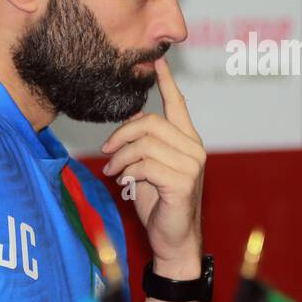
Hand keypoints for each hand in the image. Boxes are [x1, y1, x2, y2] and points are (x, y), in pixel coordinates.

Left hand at [99, 58, 204, 274]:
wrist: (172, 240)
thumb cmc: (159, 204)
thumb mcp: (149, 168)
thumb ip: (146, 144)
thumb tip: (134, 118)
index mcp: (188, 142)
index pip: (178, 105)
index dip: (167, 83)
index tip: (158, 61)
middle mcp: (194, 149)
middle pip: (152, 122)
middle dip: (123, 133)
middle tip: (107, 150)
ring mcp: (191, 166)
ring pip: (145, 143)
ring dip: (122, 157)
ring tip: (113, 170)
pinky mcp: (182, 183)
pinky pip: (146, 164)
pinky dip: (128, 171)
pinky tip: (123, 181)